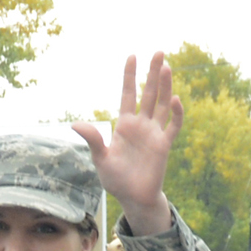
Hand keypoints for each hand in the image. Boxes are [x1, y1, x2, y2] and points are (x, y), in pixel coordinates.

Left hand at [70, 54, 180, 234]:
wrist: (133, 198)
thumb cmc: (116, 179)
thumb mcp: (101, 159)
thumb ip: (93, 140)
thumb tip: (75, 124)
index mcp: (125, 125)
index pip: (128, 94)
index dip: (130, 76)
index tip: (132, 56)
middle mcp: (141, 124)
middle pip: (149, 93)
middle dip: (153, 73)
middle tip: (159, 52)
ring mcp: (154, 133)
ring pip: (162, 104)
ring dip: (165, 86)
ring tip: (167, 66)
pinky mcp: (164, 145)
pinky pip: (173, 126)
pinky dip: (175, 113)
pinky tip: (174, 100)